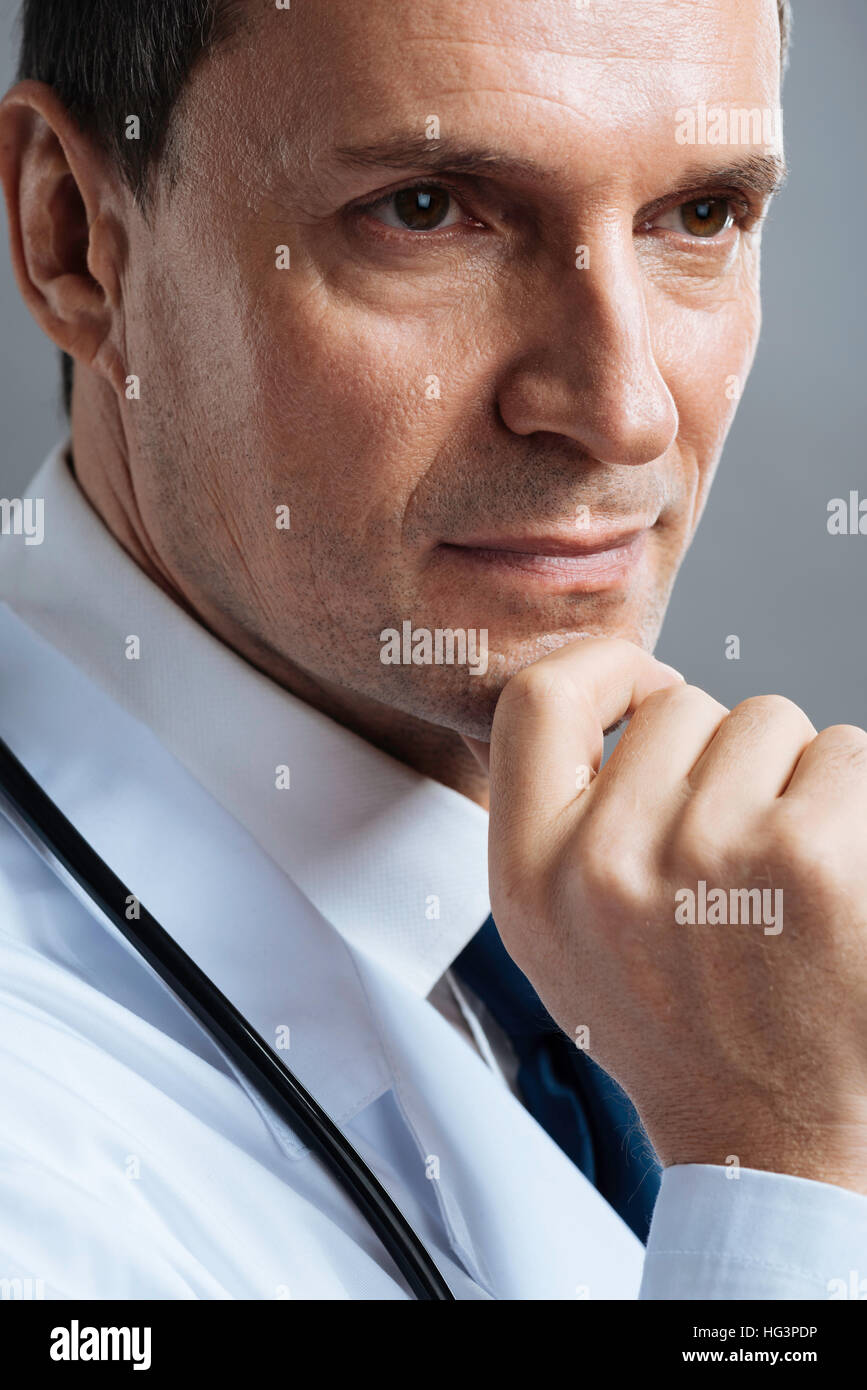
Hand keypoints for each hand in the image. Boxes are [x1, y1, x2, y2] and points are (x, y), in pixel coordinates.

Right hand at [481, 637, 866, 1192]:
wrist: (767, 1129)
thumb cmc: (670, 1024)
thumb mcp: (552, 932)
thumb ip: (552, 813)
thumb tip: (615, 692)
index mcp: (532, 875)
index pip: (538, 699)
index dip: (605, 672)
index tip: (648, 693)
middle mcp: (609, 863)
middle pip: (682, 704)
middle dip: (717, 757)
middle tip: (727, 856)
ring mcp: (711, 856)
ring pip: (769, 721)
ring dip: (787, 777)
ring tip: (777, 875)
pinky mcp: (812, 860)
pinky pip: (844, 754)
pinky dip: (851, 801)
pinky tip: (832, 882)